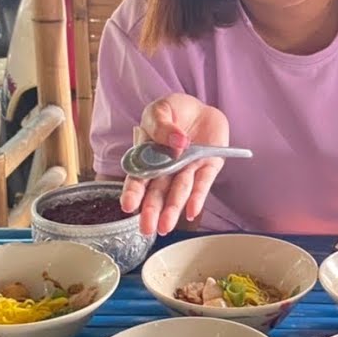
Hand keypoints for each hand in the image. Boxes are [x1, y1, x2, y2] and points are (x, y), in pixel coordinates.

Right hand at [120, 93, 229, 235]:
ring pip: (179, 191)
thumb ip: (161, 125)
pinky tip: (192, 211)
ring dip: (172, 208)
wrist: (201, 107)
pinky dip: (198, 197)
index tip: (128, 206)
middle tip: (147, 228)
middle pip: (158, 191)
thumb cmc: (174, 111)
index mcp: (148, 156)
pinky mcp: (209, 166)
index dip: (133, 192)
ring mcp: (188, 168)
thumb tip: (176, 143)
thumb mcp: (160, 110)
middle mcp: (168, 168)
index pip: (139, 177)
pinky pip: (203, 183)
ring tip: (165, 226)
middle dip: (152, 210)